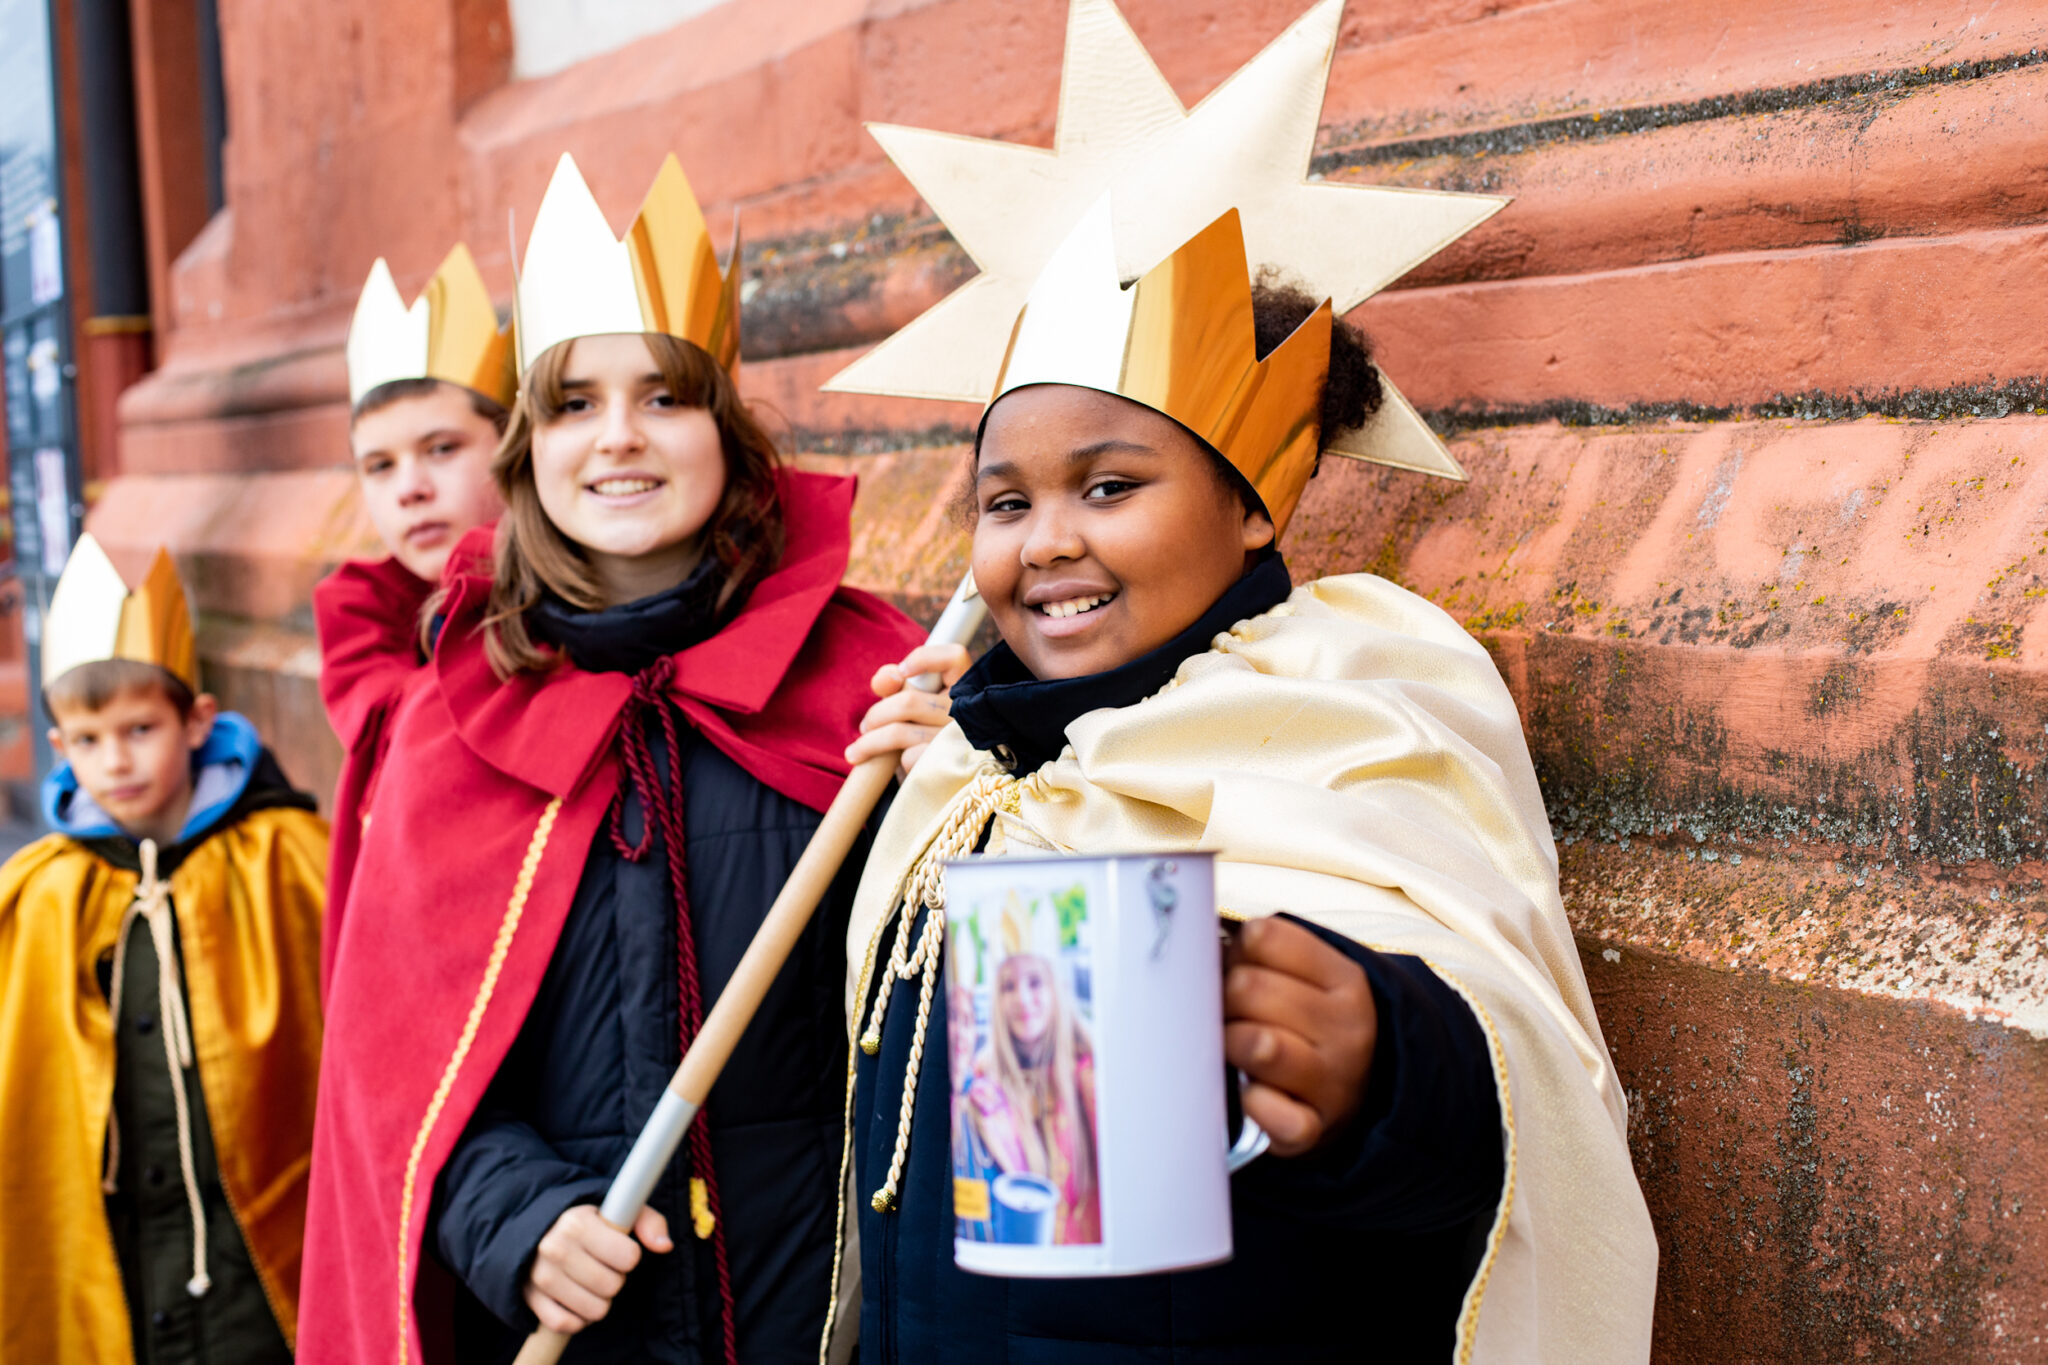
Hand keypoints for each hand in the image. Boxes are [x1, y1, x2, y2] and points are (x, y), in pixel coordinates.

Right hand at [522, 1204, 670, 1334]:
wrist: (538, 1229)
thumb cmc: (588, 1222)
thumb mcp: (617, 1210)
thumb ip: (648, 1222)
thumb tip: (664, 1245)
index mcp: (577, 1223)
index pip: (629, 1256)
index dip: (629, 1255)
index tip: (617, 1247)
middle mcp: (555, 1248)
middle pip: (613, 1285)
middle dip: (615, 1278)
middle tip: (602, 1265)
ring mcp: (541, 1276)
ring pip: (595, 1310)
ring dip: (600, 1300)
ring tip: (590, 1281)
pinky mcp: (532, 1299)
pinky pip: (567, 1325)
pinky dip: (579, 1318)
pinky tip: (579, 1299)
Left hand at [844, 643, 971, 776]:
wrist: (952, 773)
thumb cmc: (929, 729)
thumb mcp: (916, 701)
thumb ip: (896, 681)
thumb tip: (884, 680)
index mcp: (966, 687)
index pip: (954, 657)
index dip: (923, 659)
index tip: (902, 671)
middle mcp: (967, 711)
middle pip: (908, 701)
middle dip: (877, 714)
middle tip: (866, 726)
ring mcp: (958, 739)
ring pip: (899, 732)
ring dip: (870, 741)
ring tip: (859, 749)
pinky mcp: (948, 765)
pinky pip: (909, 756)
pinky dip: (898, 760)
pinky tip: (896, 763)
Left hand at [1223, 916, 1376, 1157]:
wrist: (1355, 1096)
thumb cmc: (1309, 1029)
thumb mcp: (1307, 980)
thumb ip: (1260, 957)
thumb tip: (1195, 950)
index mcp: (1344, 979)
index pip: (1263, 937)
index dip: (1236, 951)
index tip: (1239, 970)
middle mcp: (1346, 1028)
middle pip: (1248, 988)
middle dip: (1224, 999)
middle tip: (1228, 1015)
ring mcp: (1334, 1081)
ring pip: (1257, 1043)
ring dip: (1230, 1044)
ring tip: (1234, 1049)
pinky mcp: (1310, 1129)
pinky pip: (1265, 1109)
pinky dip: (1248, 1102)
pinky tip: (1249, 1094)